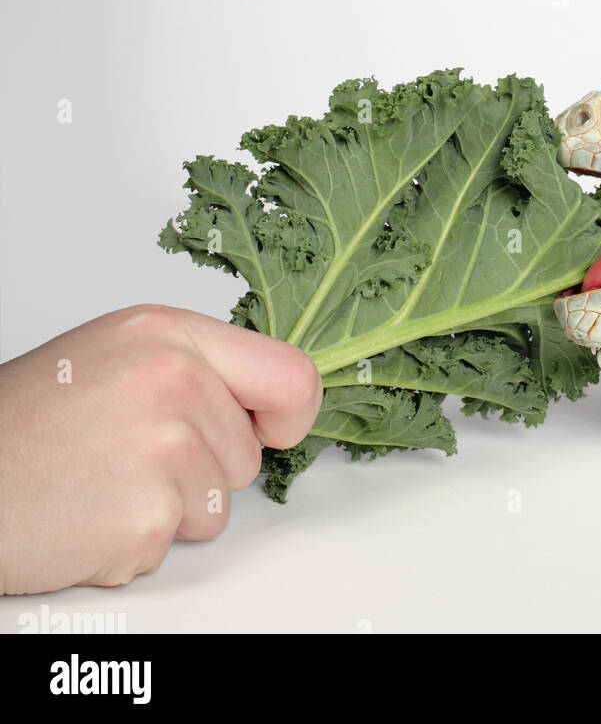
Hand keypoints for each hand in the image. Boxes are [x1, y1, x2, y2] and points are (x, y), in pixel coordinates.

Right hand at [0, 304, 322, 593]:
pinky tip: (84, 514)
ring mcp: (164, 448)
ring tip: (100, 482)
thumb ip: (197, 367)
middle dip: (198, 471)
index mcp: (172, 336)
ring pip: (214, 508)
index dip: (291, 414)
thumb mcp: (119, 353)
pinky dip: (128, 545)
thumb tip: (266, 401)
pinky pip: (169, 547)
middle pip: (247, 456)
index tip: (274, 429)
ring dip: (164, 511)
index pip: (291, 376)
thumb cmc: (27, 421)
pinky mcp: (145, 516)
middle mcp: (175, 381)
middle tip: (123, 455)